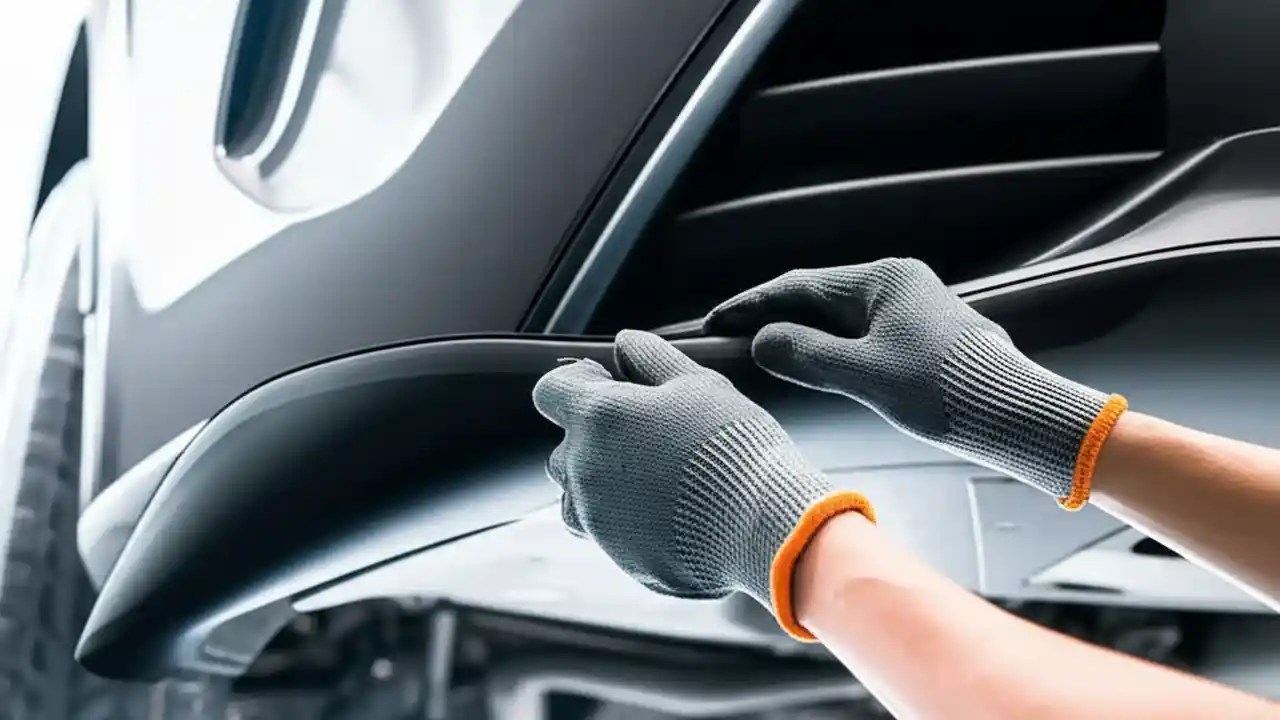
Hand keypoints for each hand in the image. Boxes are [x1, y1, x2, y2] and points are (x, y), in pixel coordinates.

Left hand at [532, 330, 871, 636]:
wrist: (764, 526)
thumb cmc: (734, 447)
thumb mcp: (699, 383)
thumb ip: (651, 357)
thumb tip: (624, 343)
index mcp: (598, 418)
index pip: (551, 389)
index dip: (579, 382)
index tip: (611, 384)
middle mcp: (584, 470)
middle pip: (563, 446)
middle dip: (594, 437)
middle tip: (648, 434)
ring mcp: (597, 519)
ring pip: (577, 496)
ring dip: (602, 483)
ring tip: (656, 478)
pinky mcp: (620, 557)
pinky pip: (609, 533)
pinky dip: (628, 521)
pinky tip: (672, 512)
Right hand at [704, 258, 1125, 506]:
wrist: (1013, 413)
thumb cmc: (943, 392)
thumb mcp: (863, 375)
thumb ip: (806, 355)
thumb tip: (762, 341)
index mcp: (883, 279)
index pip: (799, 287)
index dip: (752, 306)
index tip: (714, 322)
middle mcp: (897, 281)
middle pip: (817, 296)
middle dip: (772, 316)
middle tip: (728, 337)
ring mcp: (912, 305)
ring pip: (838, 316)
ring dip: (799, 333)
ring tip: (759, 351)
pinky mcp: (921, 332)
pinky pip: (859, 332)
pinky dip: (827, 346)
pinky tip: (810, 363)